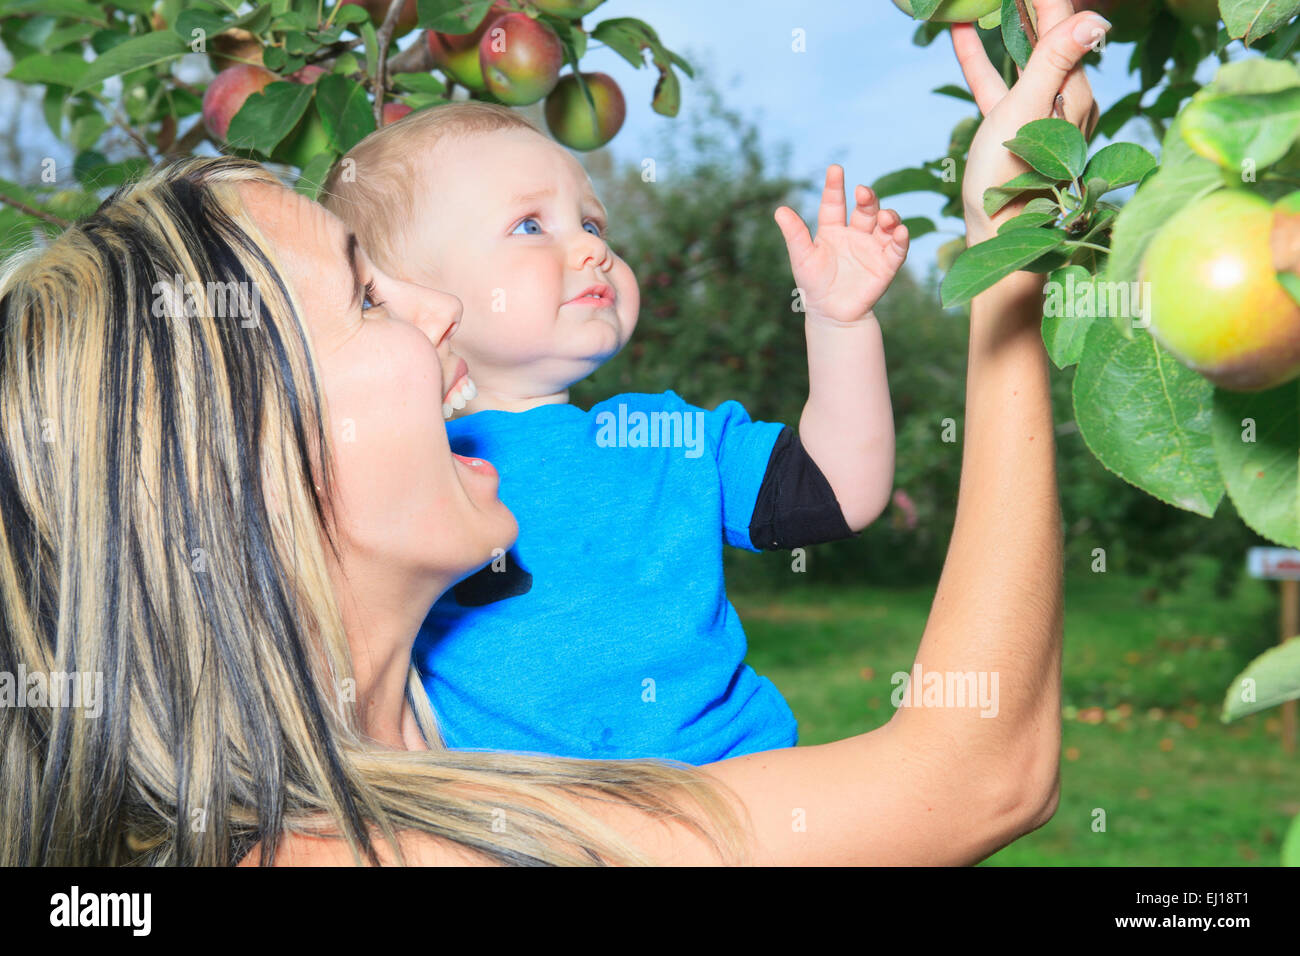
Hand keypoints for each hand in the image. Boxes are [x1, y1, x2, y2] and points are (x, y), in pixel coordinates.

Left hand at [774, 165, 908, 324]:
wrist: (832, 315)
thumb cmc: (813, 285)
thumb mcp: (802, 258)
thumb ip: (794, 234)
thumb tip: (779, 210)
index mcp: (832, 229)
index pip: (834, 202)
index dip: (835, 186)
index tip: (835, 169)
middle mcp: (855, 234)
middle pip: (865, 209)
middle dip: (867, 198)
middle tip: (863, 192)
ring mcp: (872, 247)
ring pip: (885, 224)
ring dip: (888, 216)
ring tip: (884, 217)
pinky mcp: (886, 264)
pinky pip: (897, 248)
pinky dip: (902, 239)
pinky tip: (900, 232)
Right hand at [952, 0, 1108, 244]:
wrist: (998, 237)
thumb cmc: (1011, 180)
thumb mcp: (1027, 114)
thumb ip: (1054, 62)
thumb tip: (1093, 16)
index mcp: (1075, 89)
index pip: (1062, 22)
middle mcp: (1065, 96)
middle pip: (1046, 33)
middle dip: (1027, 4)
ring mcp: (1040, 112)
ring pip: (1021, 54)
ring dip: (1004, 22)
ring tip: (982, 0)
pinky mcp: (1014, 127)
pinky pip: (998, 82)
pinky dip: (981, 57)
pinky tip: (961, 34)